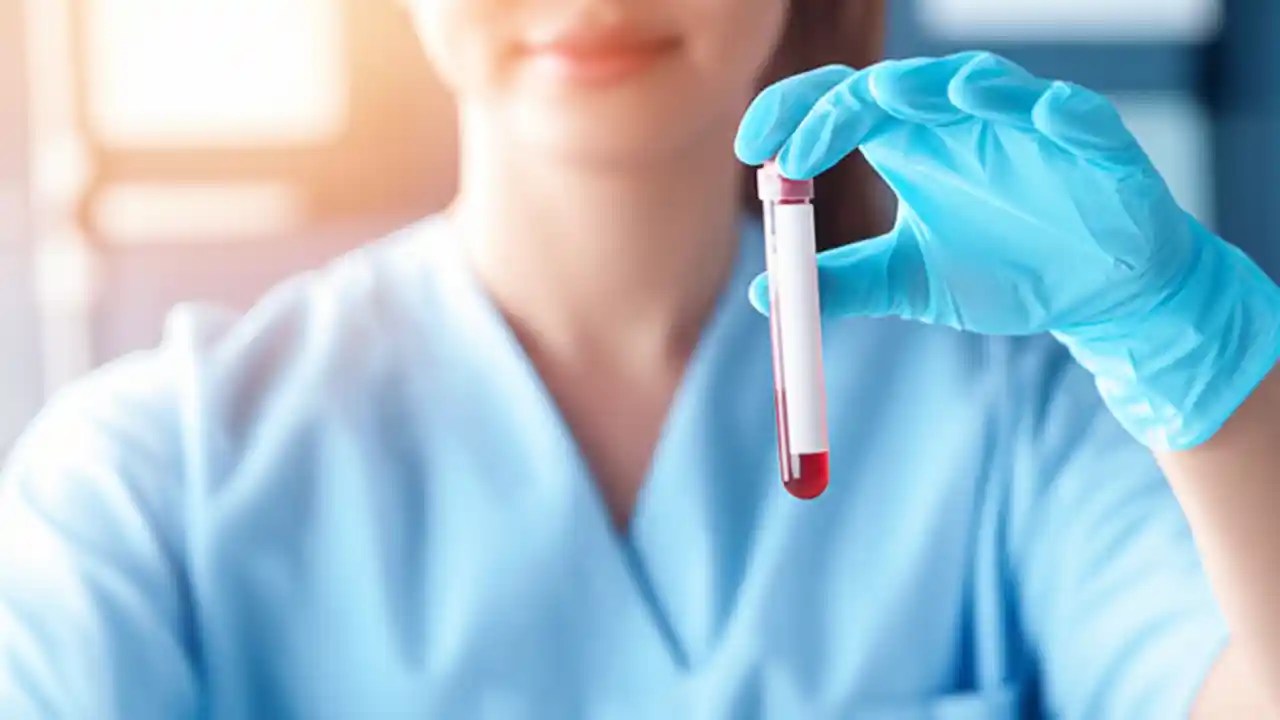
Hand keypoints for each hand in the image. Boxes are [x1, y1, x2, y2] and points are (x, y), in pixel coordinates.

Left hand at [735, 52, 1279, 449]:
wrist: (1094, 296)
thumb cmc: (1005, 269)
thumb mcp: (908, 280)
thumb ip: (842, 280)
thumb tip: (764, 295)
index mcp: (913, 143)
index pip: (843, 103)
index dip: (795, 114)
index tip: (752, 152)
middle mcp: (961, 123)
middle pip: (896, 84)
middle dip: (843, 107)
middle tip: (801, 147)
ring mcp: (1027, 126)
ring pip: (981, 83)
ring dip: (940, 87)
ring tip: (898, 98)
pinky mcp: (1093, 143)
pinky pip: (1073, 114)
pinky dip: (1056, 112)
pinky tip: (1042, 117)